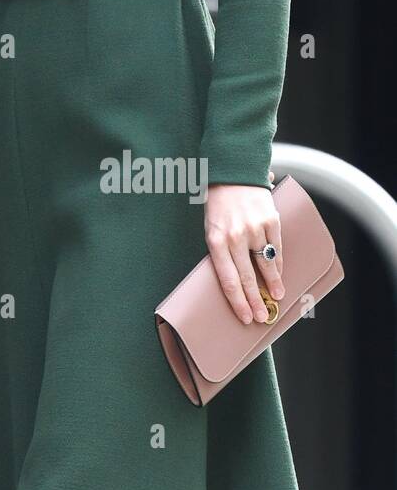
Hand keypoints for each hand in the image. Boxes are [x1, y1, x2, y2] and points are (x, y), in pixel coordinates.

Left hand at [203, 176, 284, 325]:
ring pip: (266, 265)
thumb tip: (234, 280)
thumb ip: (222, 252)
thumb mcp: (211, 227)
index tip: (245, 317)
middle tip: (262, 317)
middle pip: (247, 278)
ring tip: (277, 297)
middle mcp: (235, 236)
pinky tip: (279, 274)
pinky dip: (278, 263)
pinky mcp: (270, 220)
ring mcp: (254, 228)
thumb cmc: (218, 204)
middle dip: (256, 301)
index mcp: (215, 240)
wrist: (232, 171)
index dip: (238, 302)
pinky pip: (277, 248)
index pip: (228, 279)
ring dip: (273, 284)